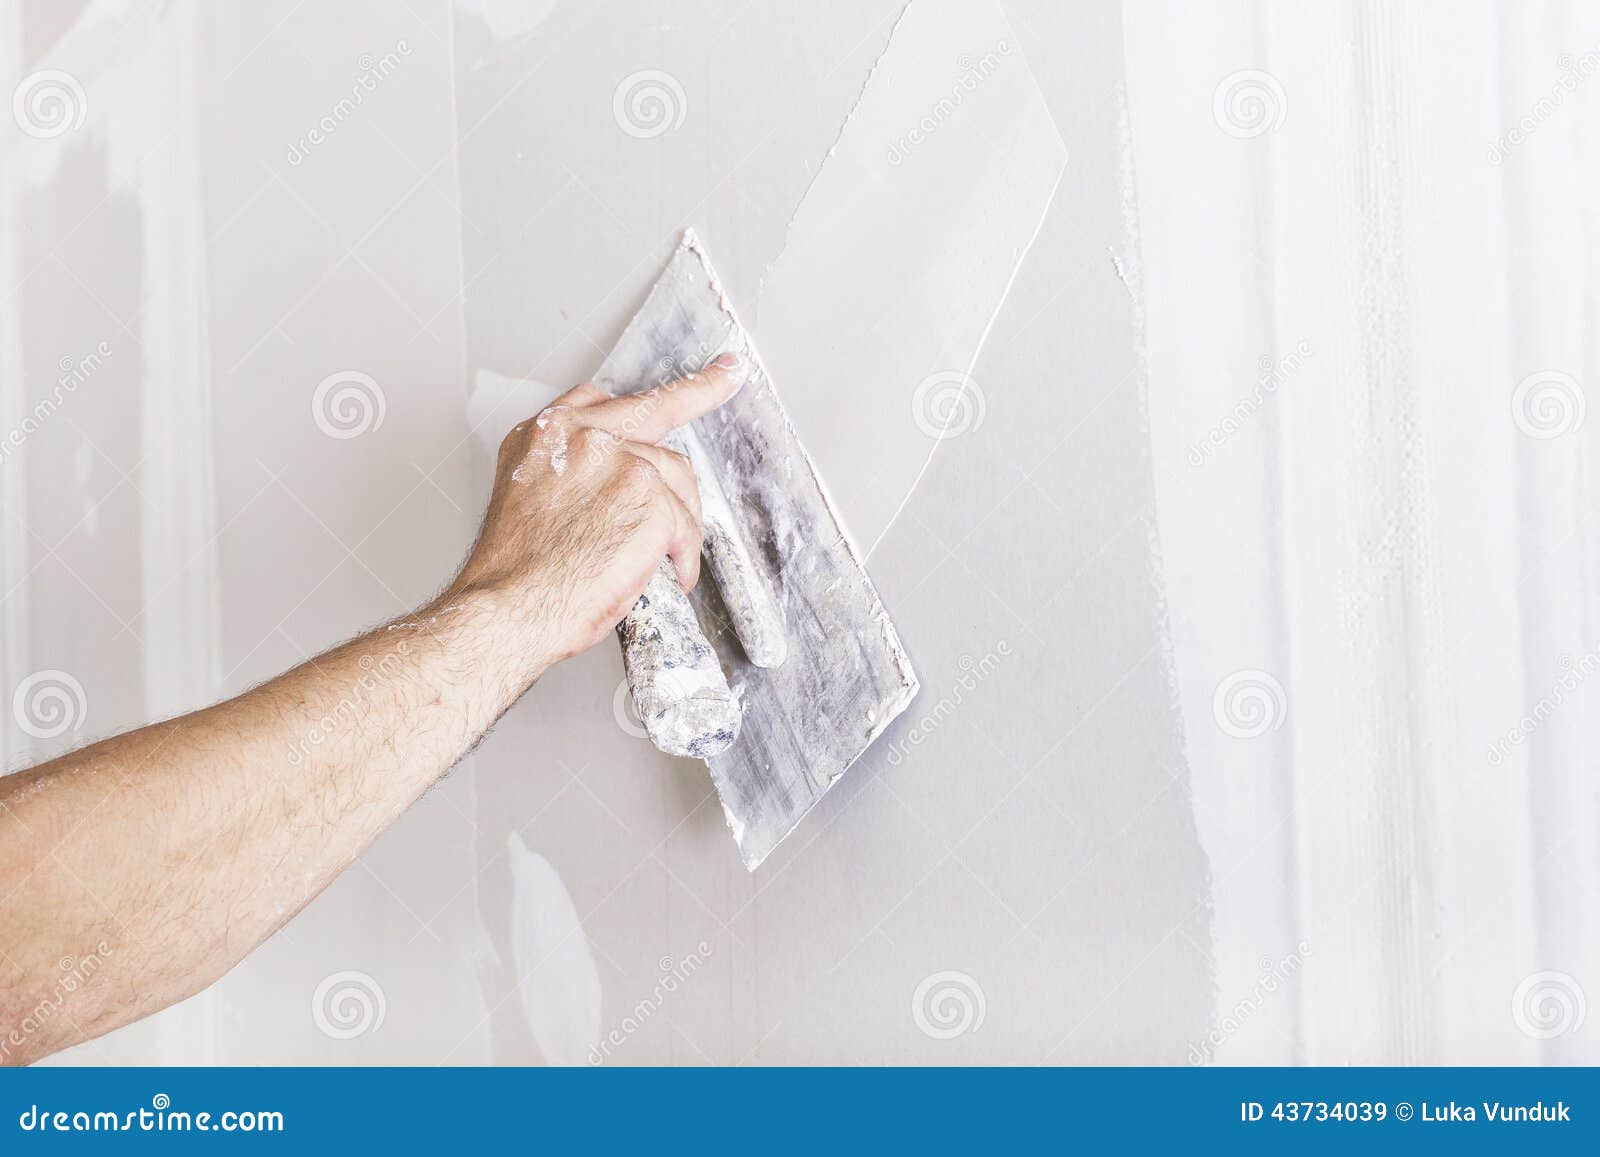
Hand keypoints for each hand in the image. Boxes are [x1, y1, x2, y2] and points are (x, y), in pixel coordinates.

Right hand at [447, 353, 745, 677]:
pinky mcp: (652, 502)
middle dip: (702, 388)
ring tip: (662, 558)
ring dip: (679, 523)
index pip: (604, 400)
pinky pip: (687, 529)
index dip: (642, 399)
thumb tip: (608, 487)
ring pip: (678, 481)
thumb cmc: (512, 574)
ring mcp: (622, 465)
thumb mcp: (526, 498)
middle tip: (729, 375)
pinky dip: (683, 560)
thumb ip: (569, 474)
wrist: (505, 611)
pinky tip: (670, 576)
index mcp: (546, 434)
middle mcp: (584, 436)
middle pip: (657, 409)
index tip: (677, 380)